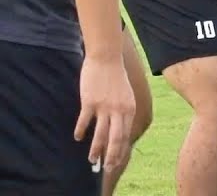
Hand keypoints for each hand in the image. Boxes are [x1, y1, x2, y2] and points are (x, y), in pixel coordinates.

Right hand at [77, 54, 135, 173]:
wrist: (106, 57)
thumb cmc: (115, 76)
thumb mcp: (126, 95)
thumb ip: (123, 110)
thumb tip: (119, 127)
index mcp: (129, 108)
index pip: (125, 135)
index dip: (121, 150)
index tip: (116, 161)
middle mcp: (119, 110)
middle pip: (116, 139)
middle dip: (111, 156)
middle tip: (106, 168)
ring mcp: (105, 107)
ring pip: (100, 134)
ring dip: (95, 149)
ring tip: (91, 160)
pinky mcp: (90, 102)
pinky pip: (85, 121)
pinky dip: (81, 131)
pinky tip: (78, 137)